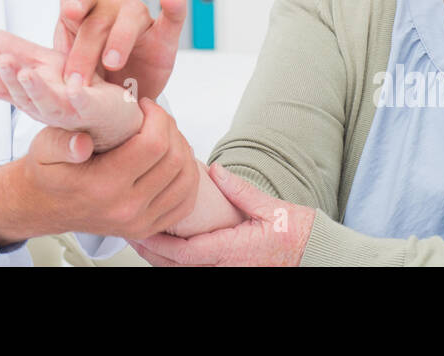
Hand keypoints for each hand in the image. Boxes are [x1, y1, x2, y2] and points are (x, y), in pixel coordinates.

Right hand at [0, 28, 143, 150]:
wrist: (115, 114)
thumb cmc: (75, 88)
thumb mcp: (40, 62)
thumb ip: (10, 49)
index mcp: (29, 95)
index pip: (3, 86)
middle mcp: (44, 107)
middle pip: (21, 94)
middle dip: (8, 76)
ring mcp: (69, 112)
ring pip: (47, 102)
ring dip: (35, 88)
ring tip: (25, 71)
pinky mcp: (94, 110)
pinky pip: (84, 106)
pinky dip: (77, 98)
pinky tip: (72, 88)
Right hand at [0, 98, 198, 244]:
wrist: (43, 206)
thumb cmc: (47, 172)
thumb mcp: (44, 148)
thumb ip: (62, 143)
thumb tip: (82, 143)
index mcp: (102, 186)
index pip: (153, 145)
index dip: (157, 117)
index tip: (144, 105)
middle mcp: (126, 208)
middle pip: (174, 160)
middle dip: (170, 127)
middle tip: (154, 116)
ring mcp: (140, 222)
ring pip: (186, 179)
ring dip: (181, 148)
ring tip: (163, 134)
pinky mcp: (148, 228)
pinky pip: (185, 201)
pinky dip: (187, 176)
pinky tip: (172, 159)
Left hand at [53, 0, 186, 100]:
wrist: (120, 103)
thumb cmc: (91, 78)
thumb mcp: (66, 71)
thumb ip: (47, 59)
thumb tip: (9, 54)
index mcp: (85, 12)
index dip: (74, 1)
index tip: (69, 13)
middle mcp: (111, 9)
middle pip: (98, 19)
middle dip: (86, 50)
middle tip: (77, 80)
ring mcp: (139, 20)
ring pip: (131, 15)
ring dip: (120, 39)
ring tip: (111, 63)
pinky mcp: (164, 35)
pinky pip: (173, 16)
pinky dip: (173, 6)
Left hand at [129, 163, 314, 265]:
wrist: (314, 254)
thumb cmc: (296, 232)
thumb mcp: (271, 207)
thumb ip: (240, 190)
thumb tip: (214, 171)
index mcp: (232, 252)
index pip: (184, 253)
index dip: (157, 243)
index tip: (139, 229)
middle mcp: (226, 268)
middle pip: (175, 267)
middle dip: (150, 250)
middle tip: (129, 230)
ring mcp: (227, 272)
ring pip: (182, 271)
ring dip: (159, 257)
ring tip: (141, 235)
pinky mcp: (229, 270)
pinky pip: (195, 269)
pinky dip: (175, 260)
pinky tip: (166, 246)